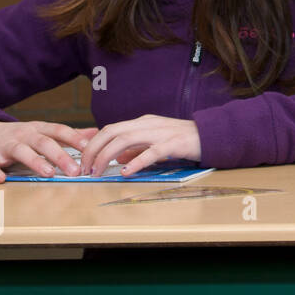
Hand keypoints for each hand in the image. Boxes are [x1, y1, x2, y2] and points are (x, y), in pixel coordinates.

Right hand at [0, 120, 99, 183]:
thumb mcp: (42, 131)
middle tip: (75, 170)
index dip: (75, 138)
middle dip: (61, 156)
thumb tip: (96, 132)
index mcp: (39, 129)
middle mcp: (24, 135)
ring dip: (36, 162)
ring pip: (22, 151)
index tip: (91, 148)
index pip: (60, 131)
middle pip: (44, 143)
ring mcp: (5, 145)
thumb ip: (68, 134)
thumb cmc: (18, 136)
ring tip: (49, 173)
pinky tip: (1, 179)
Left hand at [79, 115, 200, 176]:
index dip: (92, 143)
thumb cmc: (183, 141)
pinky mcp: (174, 144)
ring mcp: (160, 132)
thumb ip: (136, 148)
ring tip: (98, 171)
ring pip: (125, 139)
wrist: (213, 135)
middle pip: (112, 132)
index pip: (109, 129)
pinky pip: (151, 152)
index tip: (81, 159)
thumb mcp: (155, 142)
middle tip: (84, 168)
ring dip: (106, 156)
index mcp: (141, 123)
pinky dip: (136, 161)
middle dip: (93, 149)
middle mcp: (147, 124)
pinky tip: (126, 171)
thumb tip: (117, 158)